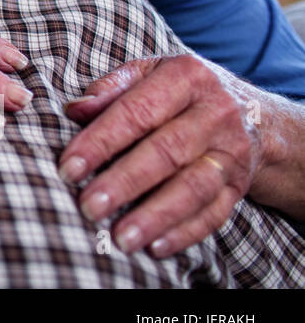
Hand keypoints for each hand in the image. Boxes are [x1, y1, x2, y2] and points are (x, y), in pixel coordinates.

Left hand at [58, 54, 261, 256]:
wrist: (252, 113)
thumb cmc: (180, 93)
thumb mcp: (149, 74)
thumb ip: (111, 90)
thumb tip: (75, 110)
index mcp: (186, 77)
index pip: (136, 112)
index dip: (100, 142)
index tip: (69, 168)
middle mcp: (215, 113)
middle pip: (166, 152)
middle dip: (124, 182)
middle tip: (89, 207)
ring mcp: (231, 151)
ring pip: (193, 187)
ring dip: (155, 216)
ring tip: (121, 237)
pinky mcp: (240, 185)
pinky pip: (215, 213)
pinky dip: (184, 233)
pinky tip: (155, 247)